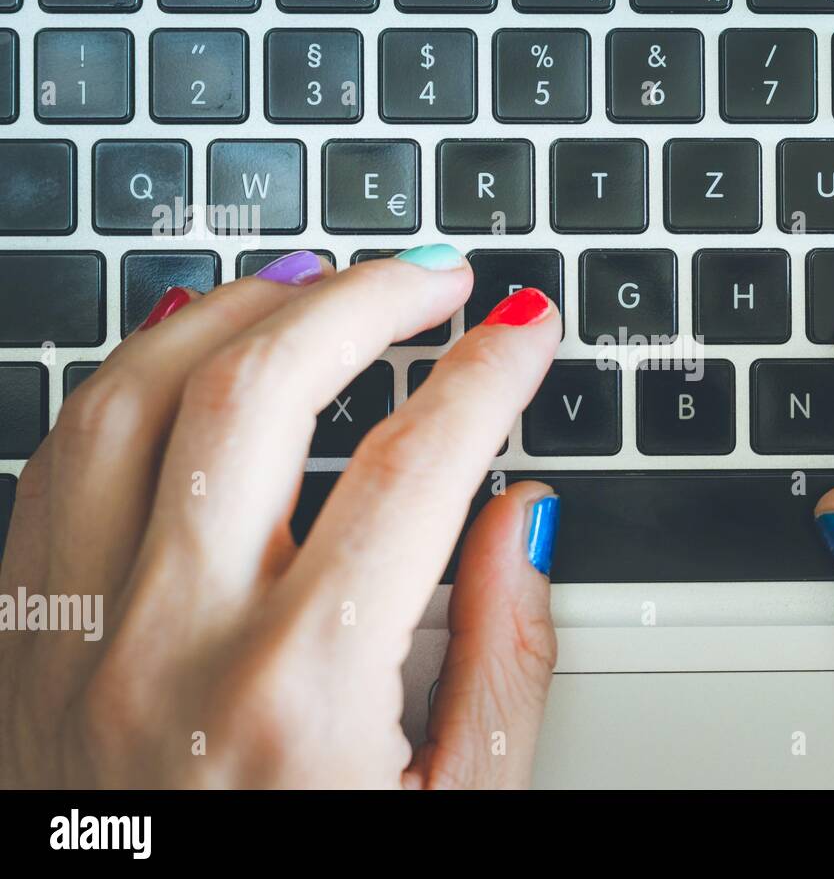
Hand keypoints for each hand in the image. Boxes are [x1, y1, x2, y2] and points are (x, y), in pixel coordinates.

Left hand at [0, 248, 562, 788]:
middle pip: (262, 393)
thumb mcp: (458, 814)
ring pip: (135, 397)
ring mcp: (74, 638)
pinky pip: (59, 460)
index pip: (417, 470)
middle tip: (435, 281)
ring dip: (239, 309)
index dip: (488, 376)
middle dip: (368, 302)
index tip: (522, 332)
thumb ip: (505, 656)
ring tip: (318, 279)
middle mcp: (170, 652)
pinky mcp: (23, 641)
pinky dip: (129, 371)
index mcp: (300, 701)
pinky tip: (188, 339)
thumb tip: (519, 513)